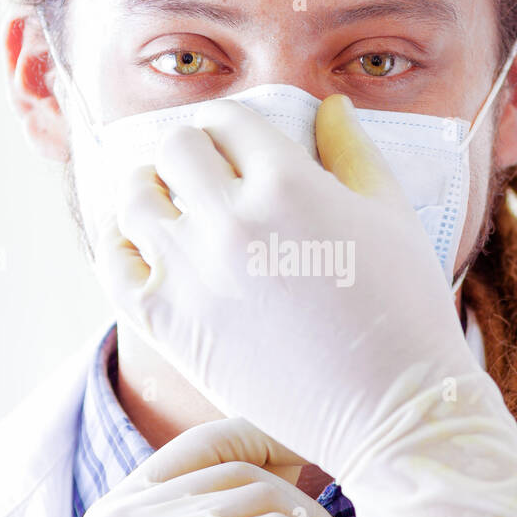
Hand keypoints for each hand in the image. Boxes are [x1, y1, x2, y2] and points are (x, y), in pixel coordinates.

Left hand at [94, 95, 479, 477]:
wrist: (390, 410)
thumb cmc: (403, 312)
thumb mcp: (392, 215)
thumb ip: (355, 151)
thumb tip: (329, 107)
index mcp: (288, 182)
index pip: (228, 120)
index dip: (229, 126)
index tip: (232, 143)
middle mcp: (232, 218)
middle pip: (175, 148)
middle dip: (189, 153)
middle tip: (201, 174)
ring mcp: (192, 272)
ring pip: (134, 198)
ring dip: (148, 191)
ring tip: (165, 202)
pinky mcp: (168, 323)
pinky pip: (113, 263)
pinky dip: (120, 245)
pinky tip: (143, 248)